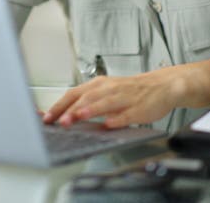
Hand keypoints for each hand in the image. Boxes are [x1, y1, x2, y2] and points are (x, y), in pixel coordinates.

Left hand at [41, 57, 209, 128]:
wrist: (162, 85)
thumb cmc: (130, 91)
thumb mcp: (105, 92)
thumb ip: (86, 102)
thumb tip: (62, 115)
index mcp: (99, 85)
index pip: (73, 94)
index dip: (59, 106)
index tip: (46, 118)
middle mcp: (109, 88)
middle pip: (86, 97)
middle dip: (71, 110)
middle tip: (59, 122)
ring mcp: (125, 97)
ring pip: (105, 103)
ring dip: (90, 110)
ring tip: (78, 117)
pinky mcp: (139, 107)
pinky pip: (127, 114)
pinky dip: (117, 119)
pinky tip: (109, 125)